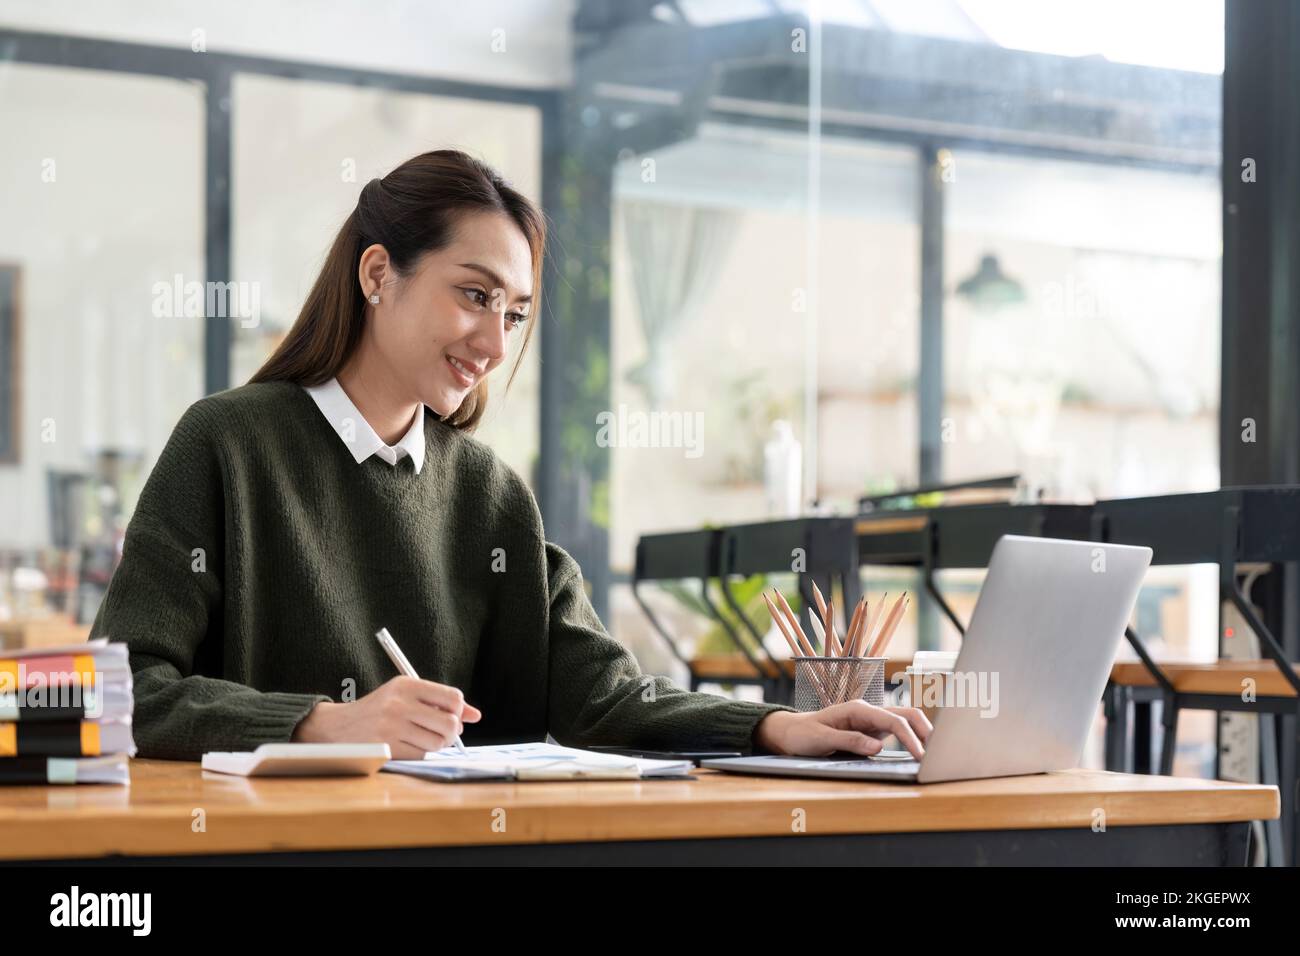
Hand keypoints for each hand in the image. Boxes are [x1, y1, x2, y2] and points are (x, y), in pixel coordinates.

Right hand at [292, 676, 481, 758]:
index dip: (458, 710)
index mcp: (406, 685)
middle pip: (450, 724)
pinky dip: (420, 753)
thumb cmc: (379, 709)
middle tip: (443, 733)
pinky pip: (420, 755)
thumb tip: (475, 716)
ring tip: (424, 738)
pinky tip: (407, 746)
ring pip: (438, 743)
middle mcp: (399, 704)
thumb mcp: (404, 695)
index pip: (452, 697)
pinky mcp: (386, 748)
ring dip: (437, 745)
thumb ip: (440, 702)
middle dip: (452, 733)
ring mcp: (392, 727)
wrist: (336, 727)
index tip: (452, 715)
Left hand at [753, 701, 931, 758]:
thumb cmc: (803, 734)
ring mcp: (870, 720)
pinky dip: (910, 739)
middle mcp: (867, 712)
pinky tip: (918, 751)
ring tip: (934, 753)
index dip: (909, 738)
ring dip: (920, 734)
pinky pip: (896, 732)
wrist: (790, 733)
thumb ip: (849, 741)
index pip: (892, 721)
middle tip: (937, 753)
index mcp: (857, 709)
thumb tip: (878, 747)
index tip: (920, 755)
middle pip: (906, 715)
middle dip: (924, 731)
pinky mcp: (870, 731)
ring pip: (904, 721)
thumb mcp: (821, 740)